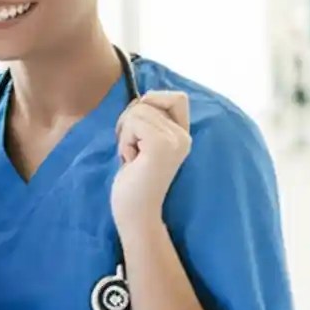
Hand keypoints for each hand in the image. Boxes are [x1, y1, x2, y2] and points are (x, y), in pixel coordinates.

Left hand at [111, 91, 191, 230]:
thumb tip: (140, 97)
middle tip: (133, 150)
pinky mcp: (161, 146)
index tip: (139, 128)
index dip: (152, 102)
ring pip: (137, 111)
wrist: (136, 213)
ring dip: (125, 134)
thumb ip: (148, 121)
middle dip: (129, 122)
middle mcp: (184, 136)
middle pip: (148, 101)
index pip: (176, 96)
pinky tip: (131, 160)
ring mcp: (175, 140)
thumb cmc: (134, 180)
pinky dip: (124, 140)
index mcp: (183, 135)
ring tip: (133, 157)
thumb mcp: (143, 143)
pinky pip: (133, 122)